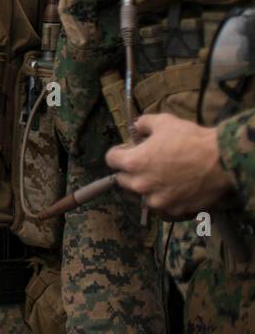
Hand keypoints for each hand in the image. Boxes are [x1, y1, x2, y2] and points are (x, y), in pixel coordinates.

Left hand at [105, 112, 235, 218]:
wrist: (223, 160)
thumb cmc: (191, 139)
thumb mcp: (163, 122)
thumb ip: (143, 124)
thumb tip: (135, 127)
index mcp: (133, 163)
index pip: (110, 159)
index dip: (119, 152)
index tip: (129, 149)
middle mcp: (141, 185)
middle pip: (123, 180)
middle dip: (130, 171)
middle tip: (146, 163)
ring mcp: (158, 201)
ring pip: (142, 196)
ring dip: (147, 188)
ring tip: (162, 178)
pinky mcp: (175, 211)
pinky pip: (162, 208)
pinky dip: (165, 201)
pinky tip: (174, 190)